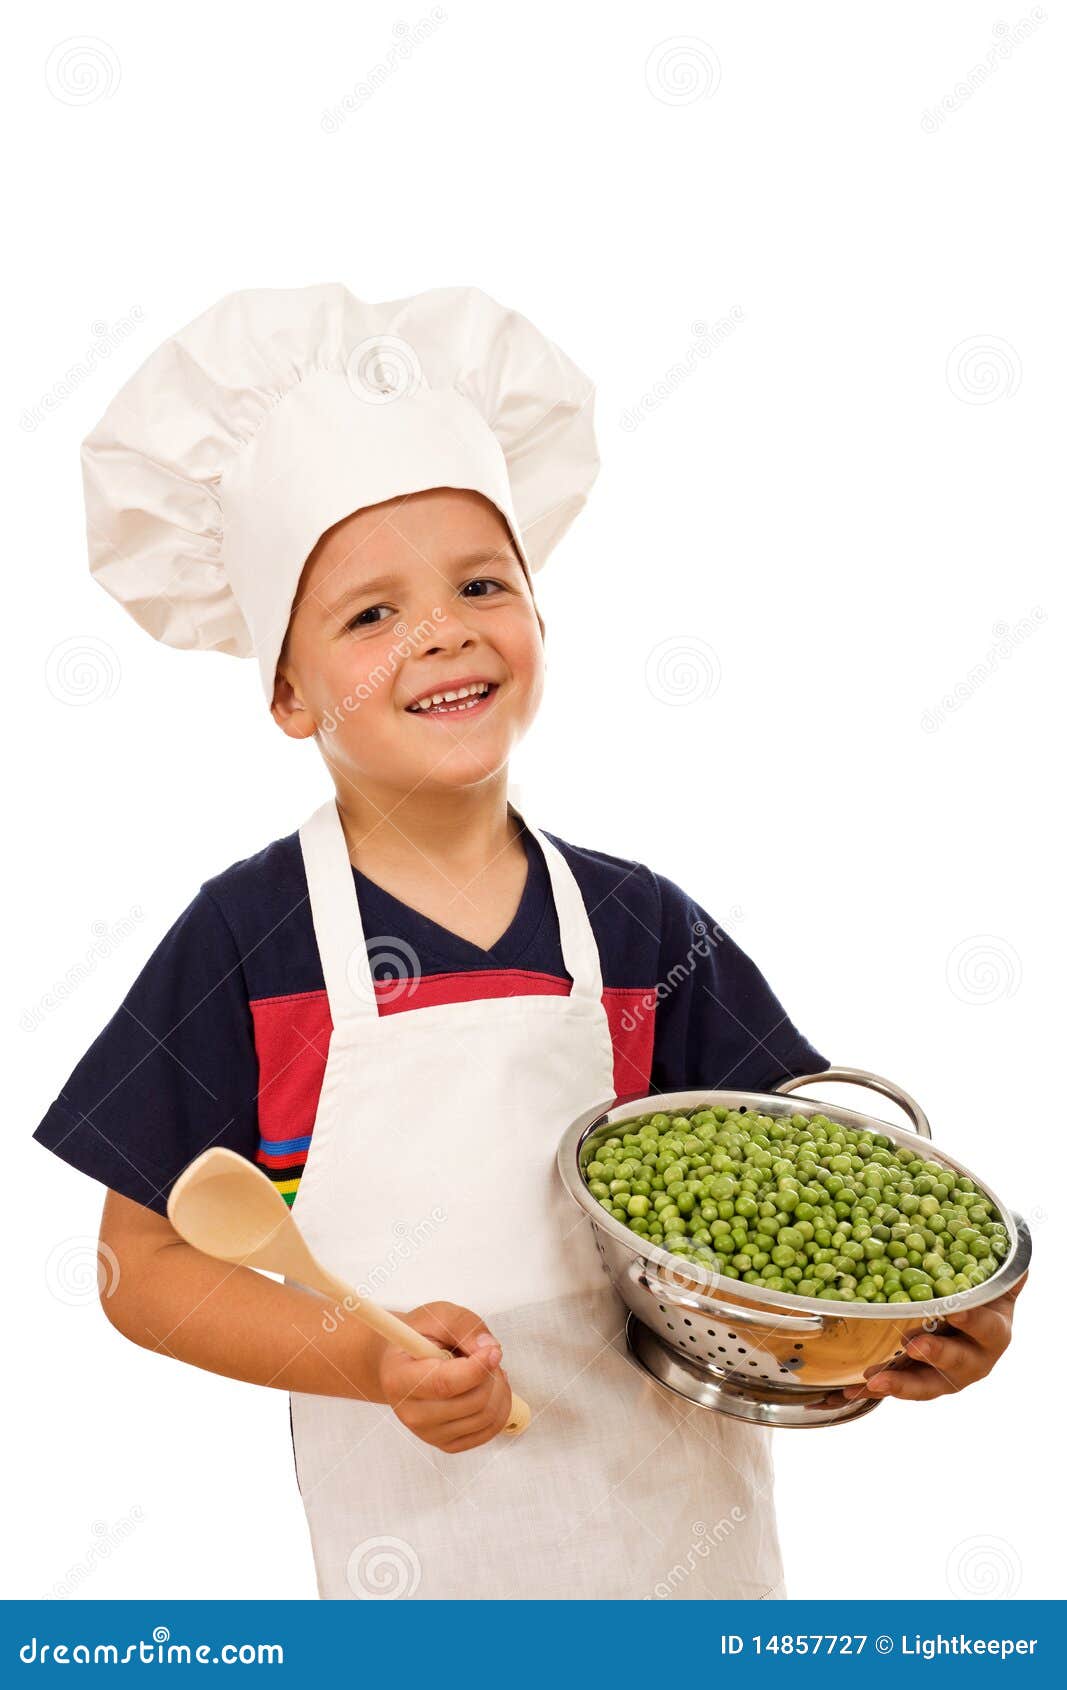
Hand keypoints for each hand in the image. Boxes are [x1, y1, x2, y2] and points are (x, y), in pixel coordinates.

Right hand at [377, 1301, 513, 1452]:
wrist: (404, 1362)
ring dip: (498, 1388)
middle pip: (472, 1402)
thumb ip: (462, 1325)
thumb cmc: (420, 1337)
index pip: (445, 1384)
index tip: (493, 1351)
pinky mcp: (446, 1444)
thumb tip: (489, 1348)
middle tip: (487, 1354)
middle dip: (491, 1374)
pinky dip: (499, 1406)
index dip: (477, 1369)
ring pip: (486, 1417)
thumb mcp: (436, 1314)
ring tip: (487, 1369)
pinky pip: (488, 1431)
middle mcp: (410, 1413)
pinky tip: (488, 1387)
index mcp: (399, 1379)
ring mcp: (428, 1433)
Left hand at [841, 1273, 1025, 1402]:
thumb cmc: (980, 1296)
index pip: (987, 1328)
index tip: (955, 1313)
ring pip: (928, 1385)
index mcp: (994, 1332)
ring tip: (875, 1380)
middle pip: (958, 1363)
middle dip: (935, 1354)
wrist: (973, 1324)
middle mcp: (975, 1359)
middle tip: (912, 1345)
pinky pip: (900, 1387)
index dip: (973, 1322)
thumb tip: (1015, 1252)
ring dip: (901, 1382)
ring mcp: (948, 1376)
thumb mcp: (990, 1280)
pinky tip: (852, 1389)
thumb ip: (999, 1267)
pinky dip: (877, 1388)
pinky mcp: (921, 1382)